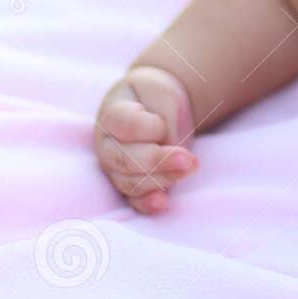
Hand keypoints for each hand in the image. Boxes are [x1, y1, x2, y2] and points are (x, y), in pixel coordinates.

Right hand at [93, 66, 198, 213]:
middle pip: (126, 160)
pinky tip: (163, 203)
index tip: (162, 123)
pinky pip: (134, 201)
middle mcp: (107, 146)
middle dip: (159, 161)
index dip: (149, 127)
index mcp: (111, 117)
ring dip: (162, 179)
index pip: (124, 126)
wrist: (154, 105)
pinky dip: (147, 204)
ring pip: (131, 183)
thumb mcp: (161, 94)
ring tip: (190, 168)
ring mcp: (115, 169)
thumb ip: (164, 120)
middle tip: (188, 158)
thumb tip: (171, 152)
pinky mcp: (130, 185)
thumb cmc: (155, 98)